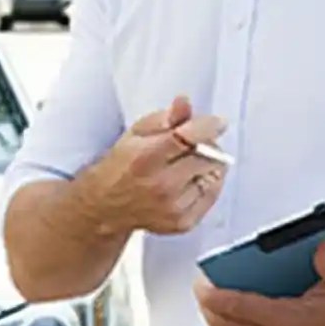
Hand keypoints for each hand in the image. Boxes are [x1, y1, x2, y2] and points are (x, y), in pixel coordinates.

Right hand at [81, 96, 227, 235]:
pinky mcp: (183, 222)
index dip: (208, 126)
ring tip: (188, 164)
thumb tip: (185, 103)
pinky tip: (189, 181)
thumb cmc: (122, 165)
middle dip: (207, 144)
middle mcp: (162, 185)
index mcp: (146, 158)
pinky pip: (212, 195)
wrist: (106, 206)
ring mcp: (174, 207)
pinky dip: (206, 184)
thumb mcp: (135, 133)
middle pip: (207, 157)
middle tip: (195, 143)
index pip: (188, 138)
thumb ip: (163, 118)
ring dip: (207, 165)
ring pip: (213, 176)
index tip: (218, 122)